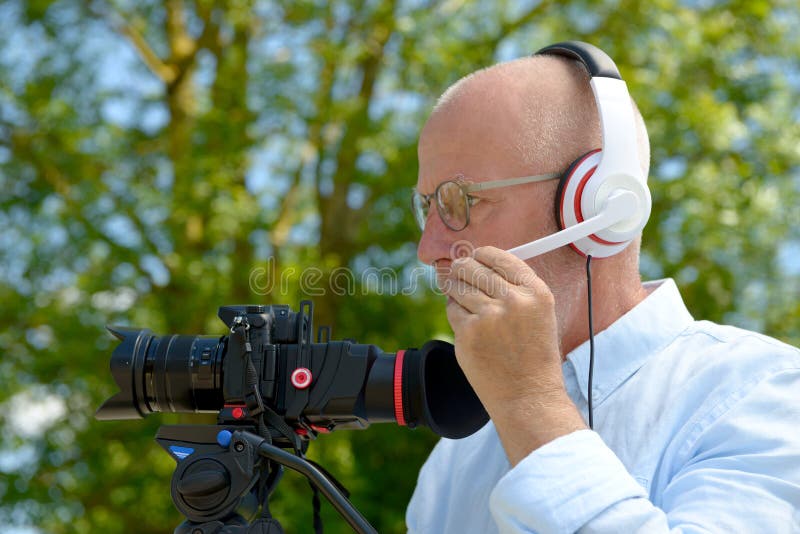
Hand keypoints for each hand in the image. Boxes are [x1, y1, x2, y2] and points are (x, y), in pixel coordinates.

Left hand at [439, 246, 585, 463]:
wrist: (528, 397)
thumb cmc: (533, 356)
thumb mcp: (539, 313)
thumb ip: (515, 286)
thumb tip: (481, 261)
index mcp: (536, 292)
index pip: (498, 256)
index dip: (481, 255)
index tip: (474, 258)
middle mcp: (514, 300)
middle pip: (471, 266)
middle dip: (461, 269)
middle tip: (458, 274)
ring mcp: (489, 316)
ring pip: (457, 286)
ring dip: (455, 290)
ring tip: (464, 301)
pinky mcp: (468, 333)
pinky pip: (452, 310)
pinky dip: (455, 314)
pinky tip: (468, 326)